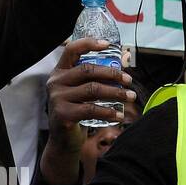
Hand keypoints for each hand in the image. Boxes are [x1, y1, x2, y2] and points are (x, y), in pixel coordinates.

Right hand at [40, 37, 135, 184]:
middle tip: (129, 80)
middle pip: (87, 70)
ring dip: (116, 93)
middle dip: (112, 74)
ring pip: (92, 89)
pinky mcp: (63, 114)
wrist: (63, 140)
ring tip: (130, 97)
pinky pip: (91, 109)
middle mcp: (55, 82)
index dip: (89, 44)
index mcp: (59, 72)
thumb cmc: (76, 111)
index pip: (71, 50)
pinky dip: (108, 112)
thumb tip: (123, 63)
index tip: (108, 45)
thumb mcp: (80, 92)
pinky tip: (119, 115)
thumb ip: (94, 78)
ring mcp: (57, 98)